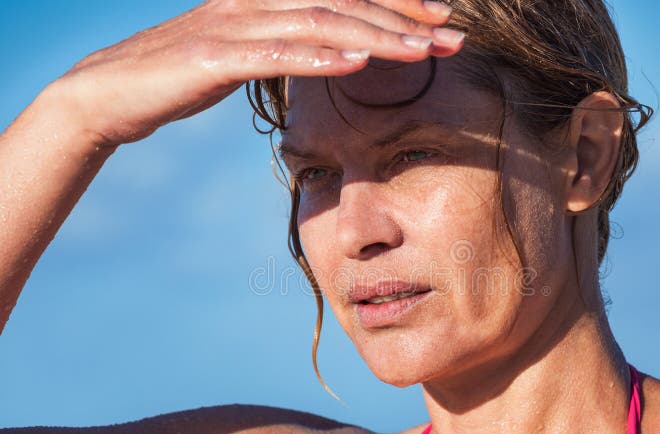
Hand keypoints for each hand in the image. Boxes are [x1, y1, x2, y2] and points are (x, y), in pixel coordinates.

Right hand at [52, 0, 462, 147]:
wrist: (105, 93)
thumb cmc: (176, 76)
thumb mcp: (238, 55)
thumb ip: (282, 46)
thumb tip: (328, 51)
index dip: (393, 2)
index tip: (440, 18)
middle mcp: (251, 1)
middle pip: (339, 1)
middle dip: (400, 16)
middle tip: (451, 34)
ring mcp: (231, 26)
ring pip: (317, 24)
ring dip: (374, 36)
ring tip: (421, 50)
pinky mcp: (211, 59)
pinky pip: (274, 55)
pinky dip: (320, 58)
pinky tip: (359, 64)